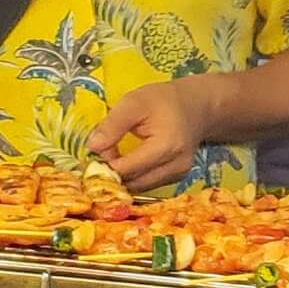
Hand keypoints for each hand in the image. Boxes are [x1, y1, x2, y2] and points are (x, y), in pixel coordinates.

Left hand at [88, 79, 212, 189]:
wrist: (196, 106)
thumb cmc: (164, 101)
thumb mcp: (134, 102)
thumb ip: (112, 125)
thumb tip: (92, 148)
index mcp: (167, 146)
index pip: (127, 168)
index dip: (105, 163)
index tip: (94, 151)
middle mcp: (176, 166)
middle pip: (132, 182)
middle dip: (112, 173)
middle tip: (100, 155)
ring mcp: (178, 175)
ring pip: (139, 187)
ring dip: (122, 177)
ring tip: (114, 156)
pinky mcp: (176, 179)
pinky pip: (147, 185)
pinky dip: (133, 177)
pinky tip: (127, 162)